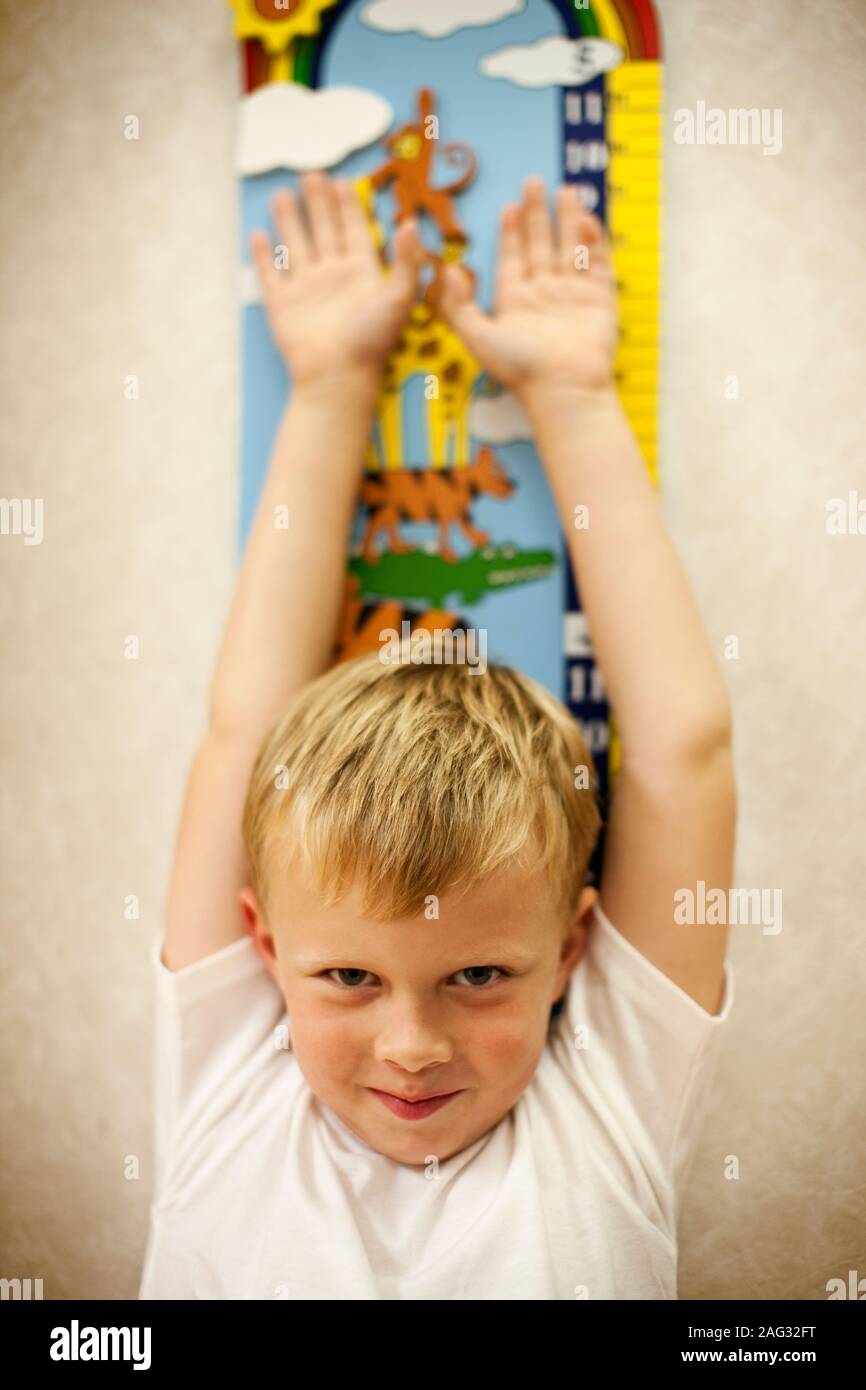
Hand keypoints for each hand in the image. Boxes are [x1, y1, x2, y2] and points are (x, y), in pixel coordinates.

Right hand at [250, 170, 426, 391]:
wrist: (336, 377)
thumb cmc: (370, 341)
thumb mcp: (398, 298)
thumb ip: (406, 261)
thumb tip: (411, 223)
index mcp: (361, 273)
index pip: (355, 230)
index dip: (348, 206)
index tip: (342, 181)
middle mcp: (333, 277)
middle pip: (324, 230)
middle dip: (318, 203)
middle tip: (311, 173)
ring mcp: (306, 290)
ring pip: (296, 245)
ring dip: (290, 220)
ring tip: (283, 194)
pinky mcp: (282, 304)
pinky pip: (270, 275)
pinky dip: (264, 256)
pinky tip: (258, 236)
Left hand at [436, 176, 618, 407]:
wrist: (563, 390)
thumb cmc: (520, 368)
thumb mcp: (477, 337)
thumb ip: (459, 305)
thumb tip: (448, 270)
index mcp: (515, 302)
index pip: (512, 259)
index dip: (510, 233)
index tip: (508, 206)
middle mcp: (544, 295)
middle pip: (540, 245)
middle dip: (537, 215)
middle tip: (533, 182)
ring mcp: (573, 296)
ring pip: (569, 248)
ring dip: (567, 220)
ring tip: (566, 190)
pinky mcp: (599, 299)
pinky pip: (596, 263)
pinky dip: (593, 241)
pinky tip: (587, 219)